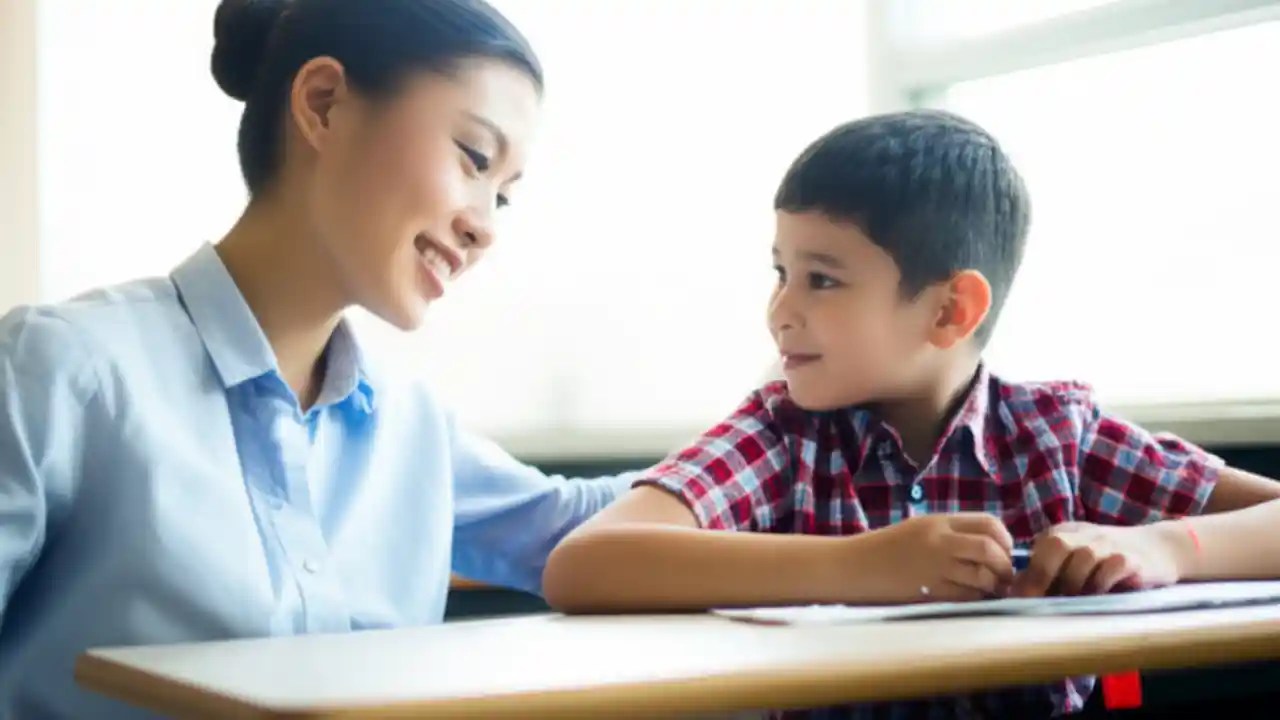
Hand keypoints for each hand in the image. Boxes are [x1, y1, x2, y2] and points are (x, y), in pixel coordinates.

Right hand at [860, 513, 1015, 602]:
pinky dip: (977, 597)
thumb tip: (991, 545)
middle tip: (1004, 574)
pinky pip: (967, 596)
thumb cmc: (887, 547)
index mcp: (939, 522)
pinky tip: (973, 596)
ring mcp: (935, 568)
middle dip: (1005, 565)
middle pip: (989, 549)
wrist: (855, 566)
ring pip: (982, 576)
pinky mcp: (930, 592)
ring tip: (992, 588)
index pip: (988, 524)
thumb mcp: (920, 528)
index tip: (1005, 551)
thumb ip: (952, 533)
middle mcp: (940, 542)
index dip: (1005, 539)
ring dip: (994, 585)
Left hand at [1011, 522, 1183, 596]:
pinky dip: (1102, 584)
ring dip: (1075, 584)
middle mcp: (1084, 535)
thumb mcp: (1074, 559)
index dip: (1026, 575)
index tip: (1018, 599)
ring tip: (1073, 601)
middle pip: (1056, 545)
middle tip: (1038, 601)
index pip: (1038, 549)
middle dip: (1043, 574)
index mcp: (1064, 533)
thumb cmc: (1106, 559)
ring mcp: (1109, 544)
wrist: (1159, 547)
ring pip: (1084, 558)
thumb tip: (1015, 592)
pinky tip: (1099, 595)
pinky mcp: (1131, 559)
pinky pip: (1112, 568)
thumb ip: (1047, 571)